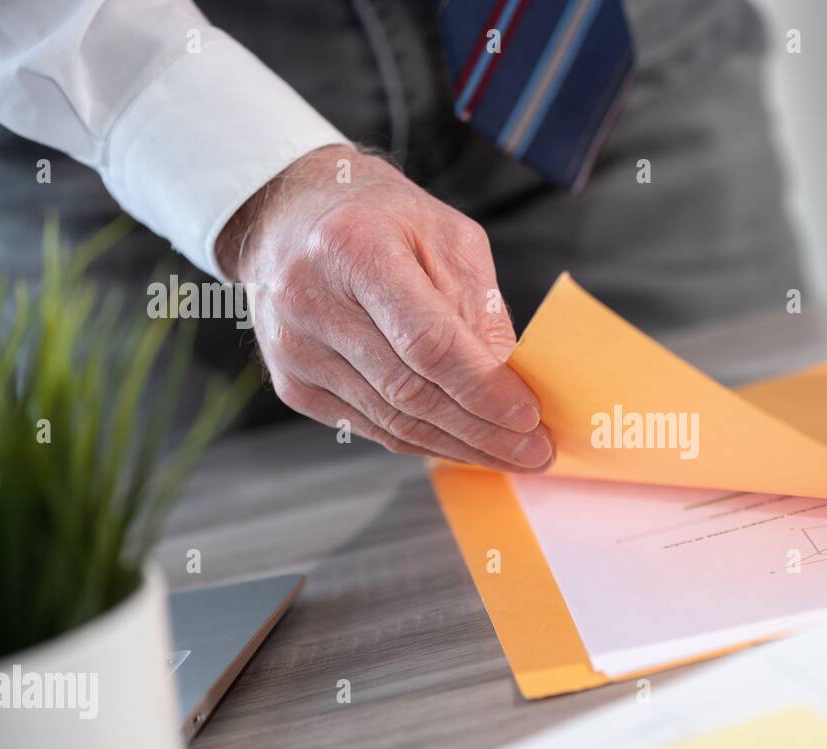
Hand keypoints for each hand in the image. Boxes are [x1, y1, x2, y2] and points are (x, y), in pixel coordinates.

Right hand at [216, 144, 552, 469]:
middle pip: (410, 391)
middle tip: (535, 450)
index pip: (428, 343)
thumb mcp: (447, 237)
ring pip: (393, 420)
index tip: (530, 417)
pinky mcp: (292, 383)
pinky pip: (372, 426)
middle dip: (482, 430)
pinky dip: (424, 442)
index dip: (483, 388)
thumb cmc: (379, 219)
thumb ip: (480, 308)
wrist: (293, 217)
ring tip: (510, 455)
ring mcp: (294, 348)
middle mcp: (310, 301)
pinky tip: (464, 445)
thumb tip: (511, 382)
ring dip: (459, 445)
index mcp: (353, 249)